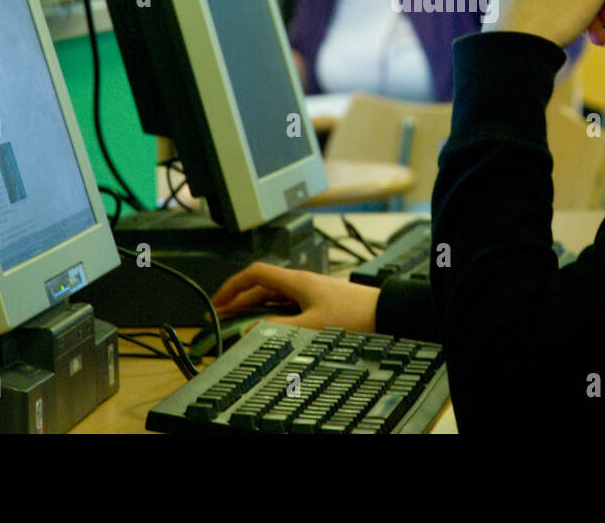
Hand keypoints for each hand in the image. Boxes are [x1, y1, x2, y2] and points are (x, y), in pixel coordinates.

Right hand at [210, 261, 380, 333]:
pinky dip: (272, 315)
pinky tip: (268, 328)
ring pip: (273, 297)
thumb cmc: (355, 316)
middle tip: (221, 318)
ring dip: (254, 309)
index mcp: (297, 280)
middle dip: (238, 301)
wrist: (387, 313)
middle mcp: (302, 283)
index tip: (217, 301)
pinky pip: (287, 306)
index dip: (232, 286)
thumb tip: (248, 330)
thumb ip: (278, 328)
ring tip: (238, 325)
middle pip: (261, 287)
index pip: (254, 274)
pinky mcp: (320, 303)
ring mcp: (311, 292)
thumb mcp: (311, 326)